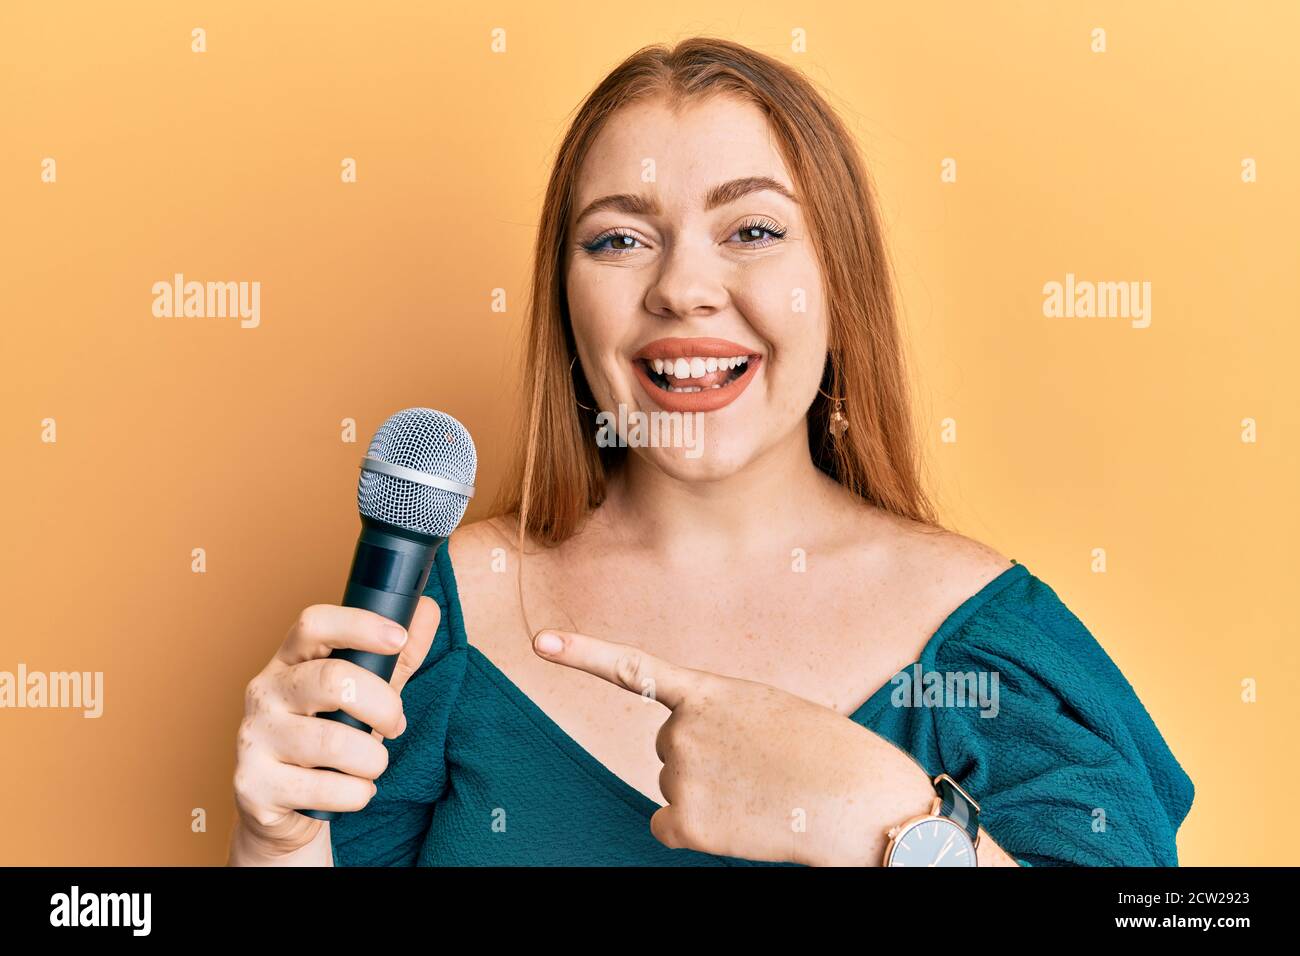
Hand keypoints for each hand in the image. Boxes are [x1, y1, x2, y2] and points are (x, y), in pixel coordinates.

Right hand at [230, 595, 440, 861]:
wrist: (283, 809)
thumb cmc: (330, 740)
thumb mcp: (363, 695)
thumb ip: (396, 658)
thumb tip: (427, 609)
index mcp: (290, 661)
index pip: (314, 624)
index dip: (359, 625)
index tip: (398, 638)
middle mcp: (265, 692)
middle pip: (332, 680)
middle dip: (383, 706)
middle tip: (396, 724)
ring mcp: (254, 738)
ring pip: (333, 742)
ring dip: (372, 759)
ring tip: (372, 765)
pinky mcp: (254, 786)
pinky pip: (324, 789)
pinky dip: (356, 794)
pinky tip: (354, 791)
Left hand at [531, 628, 888, 865]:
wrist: (861, 803)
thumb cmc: (828, 755)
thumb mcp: (770, 713)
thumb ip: (720, 720)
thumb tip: (686, 765)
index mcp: (710, 691)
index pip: (633, 669)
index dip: (583, 654)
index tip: (539, 642)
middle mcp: (682, 730)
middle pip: (670, 748)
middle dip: (708, 759)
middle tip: (761, 767)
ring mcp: (679, 776)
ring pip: (675, 787)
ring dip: (711, 794)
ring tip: (763, 791)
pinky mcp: (683, 822)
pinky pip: (666, 827)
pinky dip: (695, 830)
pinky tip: (738, 823)